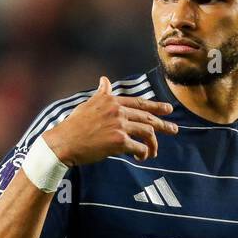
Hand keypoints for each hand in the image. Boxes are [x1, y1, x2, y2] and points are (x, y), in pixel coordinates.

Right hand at [42, 75, 178, 165]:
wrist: (64, 142)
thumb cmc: (73, 126)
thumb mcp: (88, 104)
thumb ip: (101, 94)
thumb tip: (104, 79)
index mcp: (111, 101)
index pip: (139, 103)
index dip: (155, 106)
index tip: (168, 109)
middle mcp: (117, 110)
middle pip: (147, 116)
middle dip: (163, 124)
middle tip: (174, 129)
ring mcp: (119, 125)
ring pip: (147, 132)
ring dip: (152, 145)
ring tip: (153, 153)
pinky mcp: (119, 141)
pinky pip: (140, 148)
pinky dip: (143, 154)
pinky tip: (141, 158)